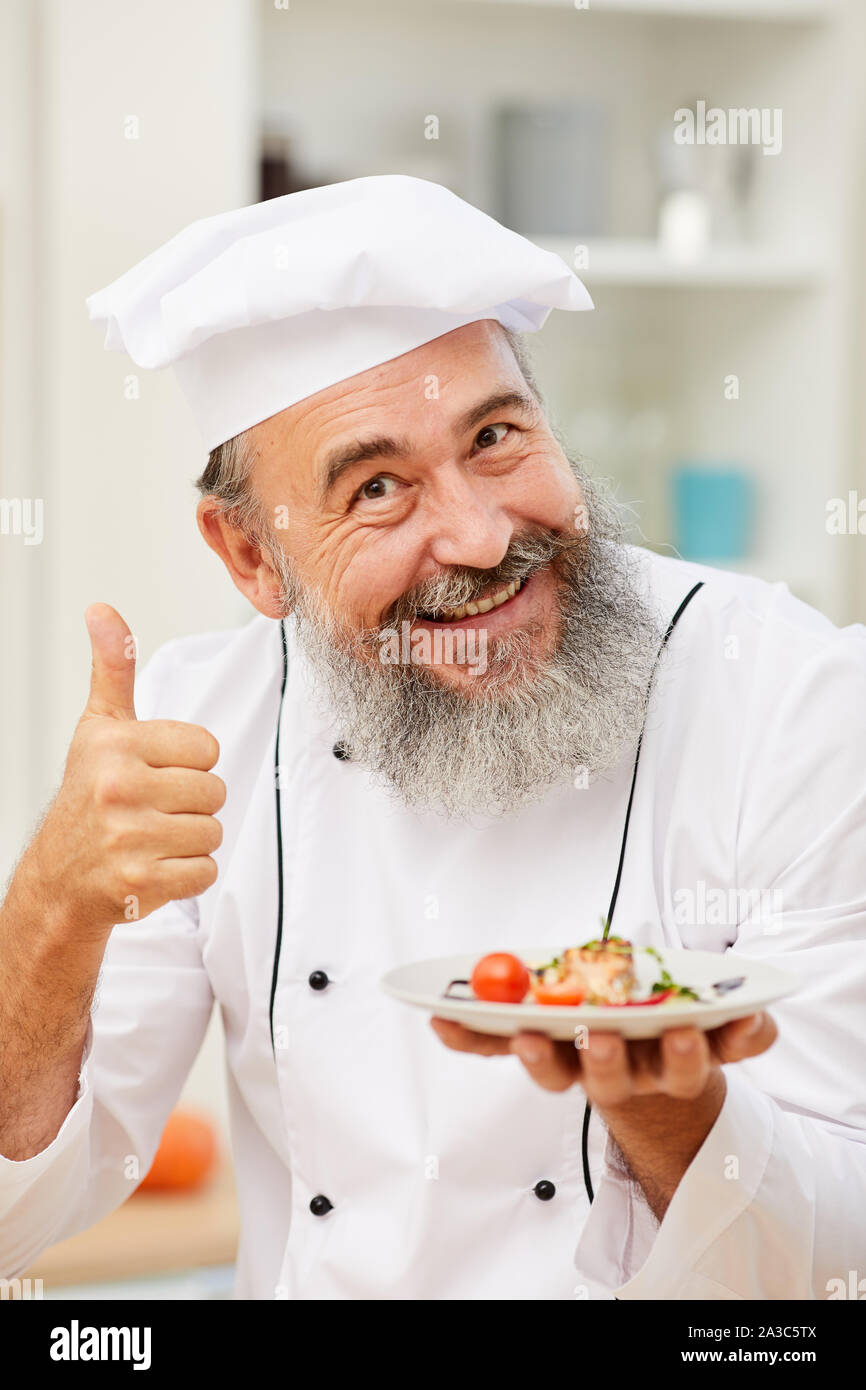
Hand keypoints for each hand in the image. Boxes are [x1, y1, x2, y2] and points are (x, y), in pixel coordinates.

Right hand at [23, 604, 224, 939]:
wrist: (60, 878)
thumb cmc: (87, 799)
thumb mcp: (98, 728)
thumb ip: (113, 670)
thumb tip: (103, 611)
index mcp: (116, 745)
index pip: (207, 747)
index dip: (188, 763)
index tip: (155, 773)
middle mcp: (119, 788)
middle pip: (214, 790)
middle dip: (191, 803)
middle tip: (154, 810)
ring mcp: (129, 837)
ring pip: (213, 831)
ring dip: (191, 839)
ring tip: (154, 837)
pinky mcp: (142, 881)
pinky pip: (205, 869)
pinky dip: (188, 873)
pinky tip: (156, 865)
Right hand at [430, 1012, 776, 1104]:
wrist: (668, 1070)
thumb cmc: (600, 1028)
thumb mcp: (546, 1019)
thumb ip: (494, 1022)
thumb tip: (433, 1012)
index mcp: (578, 1062)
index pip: (547, 1068)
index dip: (535, 1056)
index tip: (523, 1036)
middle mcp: (624, 1072)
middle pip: (610, 1077)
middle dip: (601, 1057)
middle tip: (598, 1033)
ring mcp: (673, 1069)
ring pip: (677, 1071)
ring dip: (679, 1055)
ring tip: (680, 1028)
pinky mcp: (722, 1055)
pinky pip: (741, 1048)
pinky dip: (752, 1033)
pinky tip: (758, 1015)